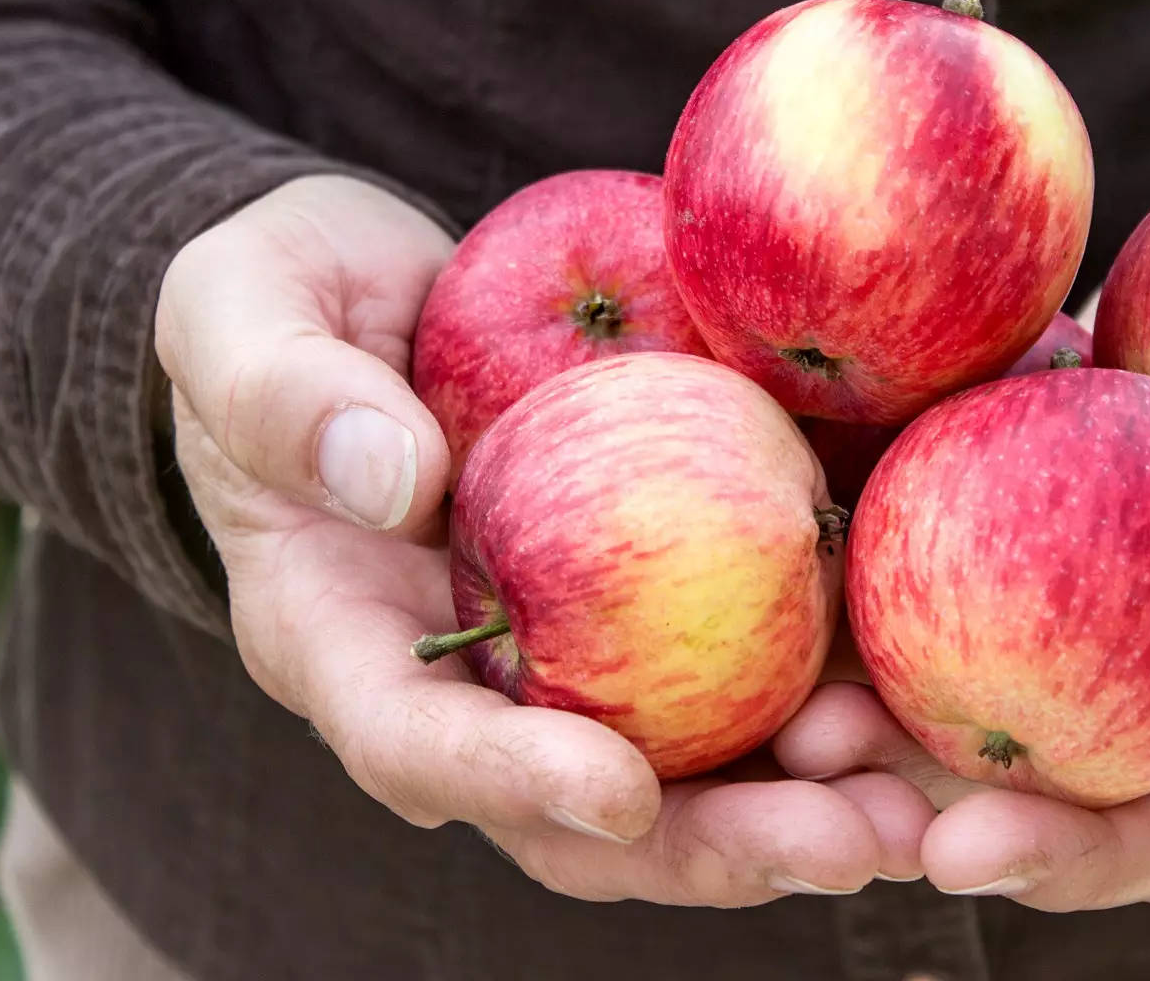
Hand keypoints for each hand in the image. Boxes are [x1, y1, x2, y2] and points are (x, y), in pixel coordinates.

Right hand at [155, 175, 929, 904]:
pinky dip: (817, 704)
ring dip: (791, 810)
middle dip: (708, 847)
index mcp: (343, 638)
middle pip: (580, 812)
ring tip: (905, 807)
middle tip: (838, 845)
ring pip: (678, 774)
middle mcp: (465, 682)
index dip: (512, 782)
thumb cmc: (282, 307)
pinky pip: (732, 674)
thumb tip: (391, 478)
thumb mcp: (242, 313)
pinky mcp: (647, 609)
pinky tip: (907, 700)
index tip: (619, 789)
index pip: (416, 741)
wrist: (369, 301)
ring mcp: (563, 658)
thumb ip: (288, 393)